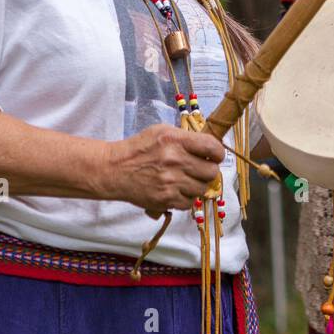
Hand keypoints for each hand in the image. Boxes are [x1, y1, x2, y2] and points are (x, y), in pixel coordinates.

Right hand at [105, 124, 224, 213]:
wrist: (115, 170)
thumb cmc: (139, 148)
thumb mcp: (162, 131)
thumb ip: (186, 138)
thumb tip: (210, 148)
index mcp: (175, 140)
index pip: (212, 147)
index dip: (218, 153)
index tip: (214, 156)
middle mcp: (175, 160)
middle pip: (211, 171)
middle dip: (208, 170)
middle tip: (200, 169)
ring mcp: (171, 182)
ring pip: (202, 188)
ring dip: (197, 185)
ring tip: (186, 179)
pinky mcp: (166, 199)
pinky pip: (189, 202)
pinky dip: (186, 198)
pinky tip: (177, 189)